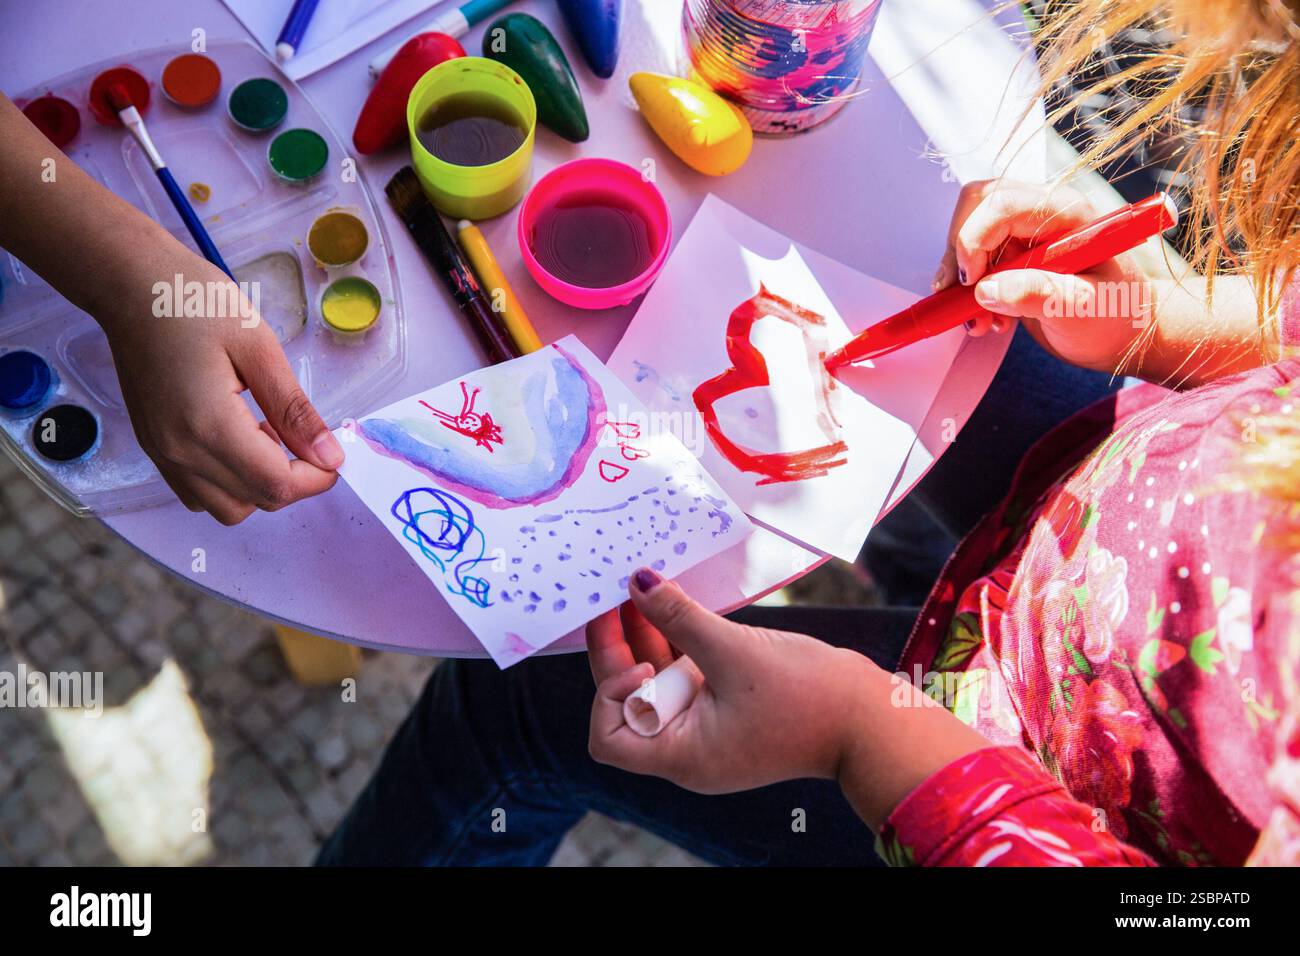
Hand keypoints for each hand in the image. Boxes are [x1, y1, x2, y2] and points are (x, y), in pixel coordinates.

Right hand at [102, 251, 341, 524]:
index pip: (274, 486)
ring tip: (267, 434)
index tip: (333, 456)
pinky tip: (239, 438)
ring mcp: (162, 454)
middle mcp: (179, 452)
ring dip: (257, 485)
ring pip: (224, 507)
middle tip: (304, 439)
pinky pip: (198, 492)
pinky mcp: (154, 448)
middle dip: (291, 482)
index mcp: (208, 425)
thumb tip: (329, 456)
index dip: (315, 479)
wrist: (129, 286)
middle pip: (252, 503)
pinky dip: (228, 481)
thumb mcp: (259, 348)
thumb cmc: (195, 303)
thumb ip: (295, 410)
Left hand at [585, 569, 874, 793]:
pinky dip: (678, 641)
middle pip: (630, 701)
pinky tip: (674, 602)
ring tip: (642, 587)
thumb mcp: (734, 651)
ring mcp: (708, 725)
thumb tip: (638, 582)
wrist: (871, 718)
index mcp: (682, 754)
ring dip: (647, 637)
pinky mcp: (727, 704)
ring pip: (658, 682)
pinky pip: (687, 674)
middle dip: (621, 649)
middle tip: (615, 596)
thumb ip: (680, 617)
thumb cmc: (809, 697)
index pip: (610, 737)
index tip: (641, 660)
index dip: (611, 694)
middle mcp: (687, 746)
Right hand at [936, 179, 1159, 372]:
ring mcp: (1028, 234)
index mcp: (1067, 213)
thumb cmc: (1119, 318)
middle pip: (978, 206)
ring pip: (969, 233)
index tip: (972, 283)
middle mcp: (1044, 215)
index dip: (974, 240)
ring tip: (977, 320)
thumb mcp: (1083, 311)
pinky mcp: (1016, 258)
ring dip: (962, 277)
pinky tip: (987, 318)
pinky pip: (976, 260)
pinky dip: (970, 291)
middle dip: (959, 252)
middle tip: (960, 295)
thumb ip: (1038, 295)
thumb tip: (985, 290)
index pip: (1002, 204)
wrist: (1129, 335)